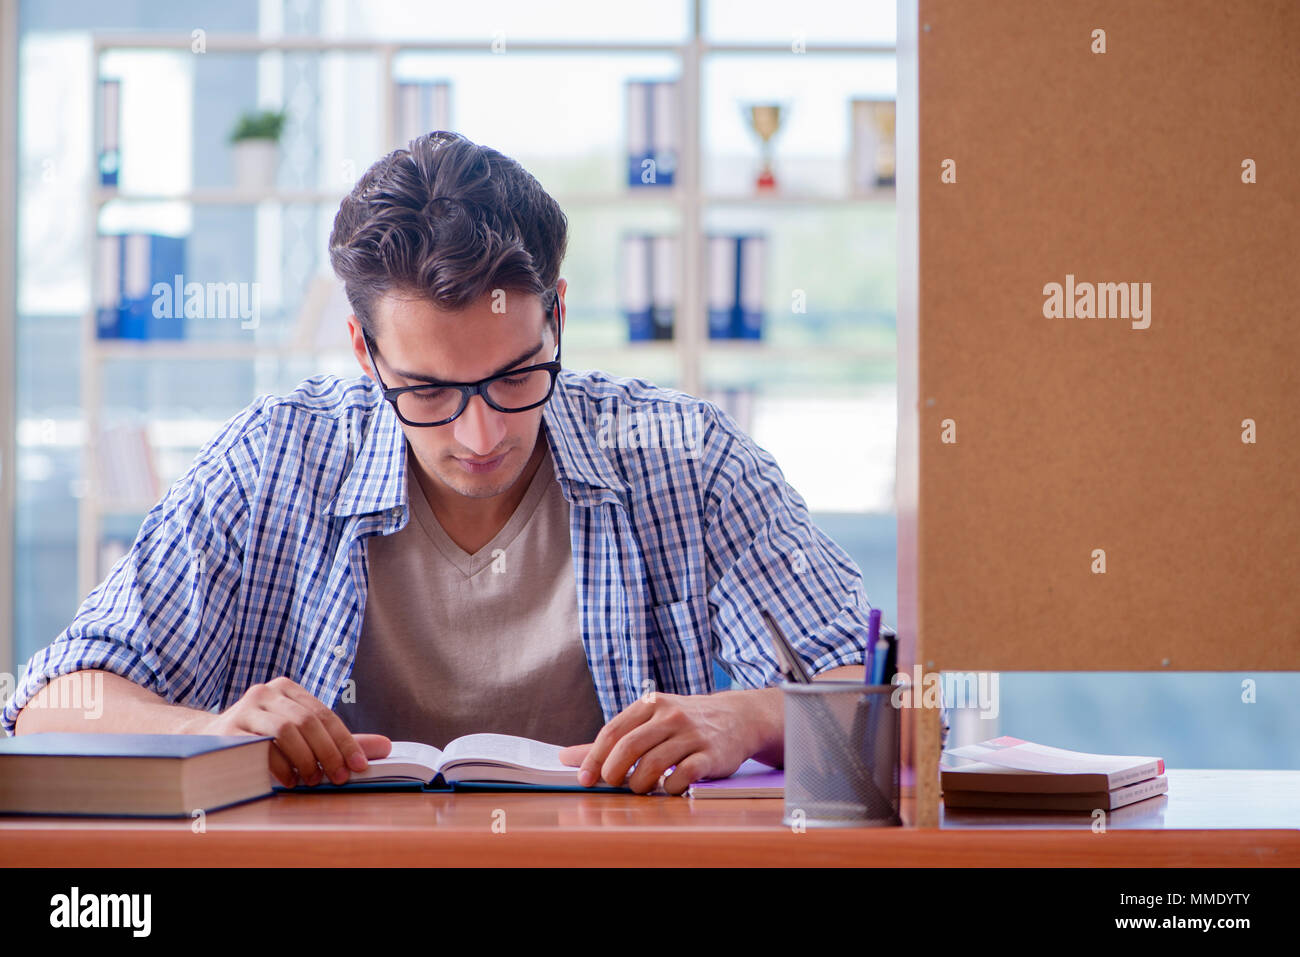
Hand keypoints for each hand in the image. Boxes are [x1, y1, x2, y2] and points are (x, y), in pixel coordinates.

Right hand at [191, 676, 390, 787]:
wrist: (209, 743)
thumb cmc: (263, 740)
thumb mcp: (302, 736)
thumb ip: (340, 740)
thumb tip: (385, 747)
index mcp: (288, 689)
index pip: (324, 713)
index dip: (345, 740)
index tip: (359, 765)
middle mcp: (266, 692)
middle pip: (307, 721)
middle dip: (328, 752)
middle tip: (338, 777)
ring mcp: (245, 708)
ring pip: (285, 731)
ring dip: (304, 759)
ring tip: (311, 780)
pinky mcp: (227, 730)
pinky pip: (259, 747)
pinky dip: (279, 766)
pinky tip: (288, 779)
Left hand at [557, 689, 776, 795]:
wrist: (739, 717)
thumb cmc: (686, 722)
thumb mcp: (650, 721)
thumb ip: (611, 740)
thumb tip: (567, 757)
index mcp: (650, 703)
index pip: (613, 732)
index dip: (594, 758)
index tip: (584, 779)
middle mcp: (670, 715)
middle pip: (629, 748)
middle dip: (613, 773)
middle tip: (613, 785)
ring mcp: (692, 734)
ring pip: (653, 765)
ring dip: (640, 784)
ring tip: (640, 788)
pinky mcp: (710, 754)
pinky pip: (682, 777)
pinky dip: (669, 789)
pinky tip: (668, 788)